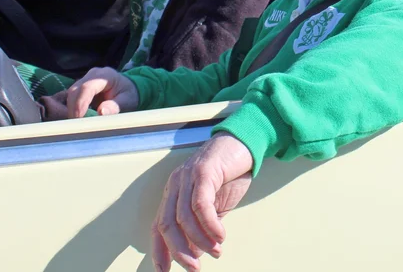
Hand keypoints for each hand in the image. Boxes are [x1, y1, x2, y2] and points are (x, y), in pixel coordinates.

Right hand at [65, 67, 139, 117]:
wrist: (128, 88)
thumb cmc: (129, 94)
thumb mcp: (128, 101)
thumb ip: (115, 106)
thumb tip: (101, 112)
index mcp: (106, 75)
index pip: (87, 87)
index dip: (80, 103)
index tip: (78, 119)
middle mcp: (92, 75)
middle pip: (75, 90)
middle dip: (73, 109)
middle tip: (77, 126)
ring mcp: (84, 79)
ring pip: (70, 94)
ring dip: (71, 109)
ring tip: (77, 124)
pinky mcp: (80, 87)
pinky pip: (71, 97)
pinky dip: (71, 108)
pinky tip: (76, 119)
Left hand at [152, 133, 254, 270]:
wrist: (243, 143)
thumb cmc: (229, 174)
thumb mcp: (213, 205)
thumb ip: (201, 226)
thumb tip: (194, 252)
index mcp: (174, 193)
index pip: (158, 226)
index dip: (159, 251)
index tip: (165, 271)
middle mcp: (175, 185)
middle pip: (167, 225)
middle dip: (180, 251)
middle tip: (195, 267)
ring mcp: (188, 177)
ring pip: (184, 218)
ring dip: (200, 241)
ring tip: (216, 251)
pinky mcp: (204, 172)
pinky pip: (201, 205)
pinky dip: (210, 225)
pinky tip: (220, 235)